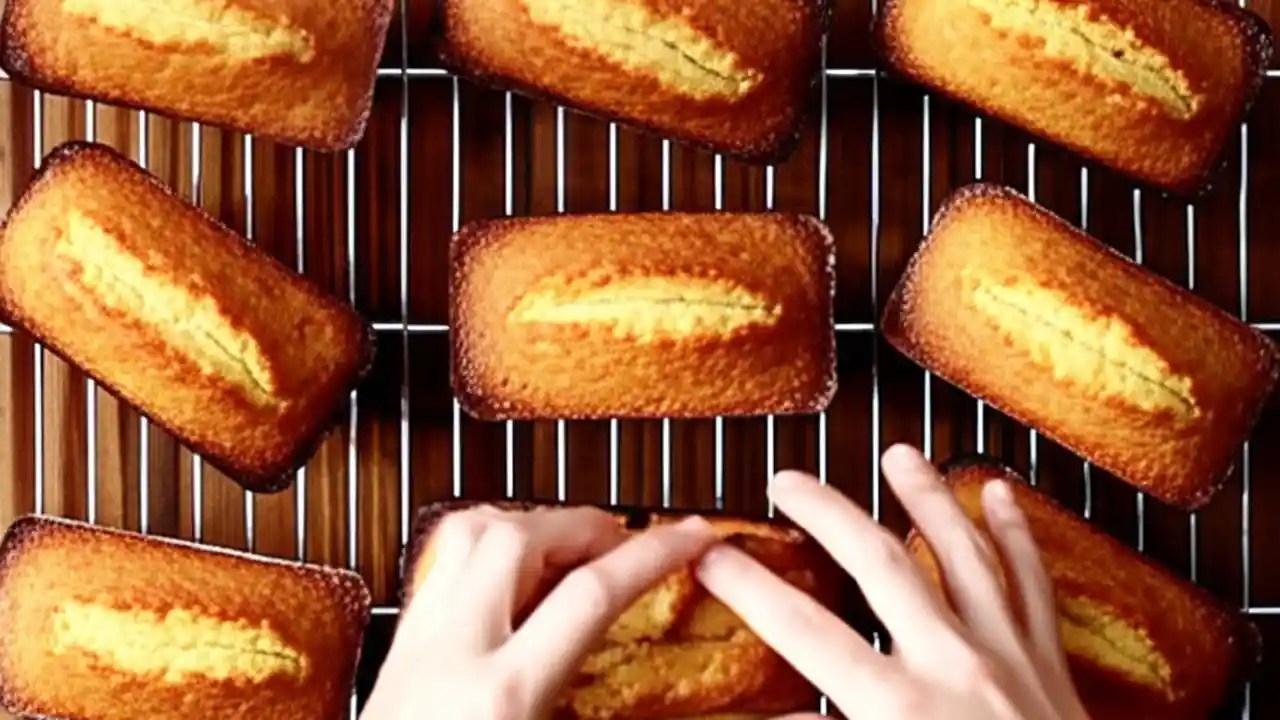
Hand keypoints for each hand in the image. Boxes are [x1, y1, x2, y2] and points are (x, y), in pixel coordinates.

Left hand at [361, 504, 717, 719]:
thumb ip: (588, 705)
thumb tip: (643, 692)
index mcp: (502, 697)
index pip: (590, 595)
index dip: (654, 555)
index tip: (693, 536)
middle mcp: (453, 652)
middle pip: (521, 539)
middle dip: (585, 525)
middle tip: (626, 541)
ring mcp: (417, 645)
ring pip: (467, 536)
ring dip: (529, 522)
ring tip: (570, 541)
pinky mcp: (397, 650)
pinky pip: (438, 566)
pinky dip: (483, 546)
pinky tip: (509, 569)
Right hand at [695, 444, 1089, 719]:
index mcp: (898, 709)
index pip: (802, 630)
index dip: (749, 587)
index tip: (714, 556)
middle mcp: (952, 667)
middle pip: (879, 562)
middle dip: (828, 513)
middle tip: (789, 482)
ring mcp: (1007, 657)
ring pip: (963, 551)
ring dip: (927, 496)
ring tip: (900, 455)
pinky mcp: (1050, 666)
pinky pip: (1032, 583)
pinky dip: (1016, 535)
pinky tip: (1002, 496)